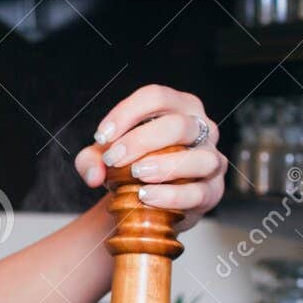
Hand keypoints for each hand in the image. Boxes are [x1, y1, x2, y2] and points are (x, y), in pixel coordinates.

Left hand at [74, 84, 226, 231]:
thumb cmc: (129, 169)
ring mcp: (211, 159)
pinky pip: (198, 192)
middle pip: (178, 125)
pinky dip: (171, 195)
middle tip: (113, 160)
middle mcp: (202, 128)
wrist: (146, 206)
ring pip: (198, 158)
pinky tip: (146, 196)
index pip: (156, 97)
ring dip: (164, 166)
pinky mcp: (212, 191)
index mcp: (179, 107)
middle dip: (141, 141)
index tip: (102, 137)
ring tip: (136, 175)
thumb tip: (94, 174)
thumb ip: (90, 160)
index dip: (126, 113)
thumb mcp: (103, 160)